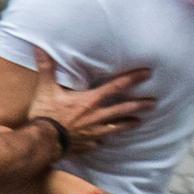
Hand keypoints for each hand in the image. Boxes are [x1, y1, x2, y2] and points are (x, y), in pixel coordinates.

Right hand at [37, 66, 151, 145]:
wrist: (43, 142)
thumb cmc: (46, 115)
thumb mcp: (46, 88)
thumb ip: (47, 68)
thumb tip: (40, 48)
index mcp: (90, 101)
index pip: (116, 87)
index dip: (132, 79)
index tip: (147, 74)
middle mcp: (97, 116)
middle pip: (124, 109)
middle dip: (140, 105)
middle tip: (153, 103)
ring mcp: (94, 132)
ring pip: (117, 127)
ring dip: (128, 124)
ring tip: (138, 122)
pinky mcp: (87, 144)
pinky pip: (99, 142)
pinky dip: (104, 140)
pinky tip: (106, 140)